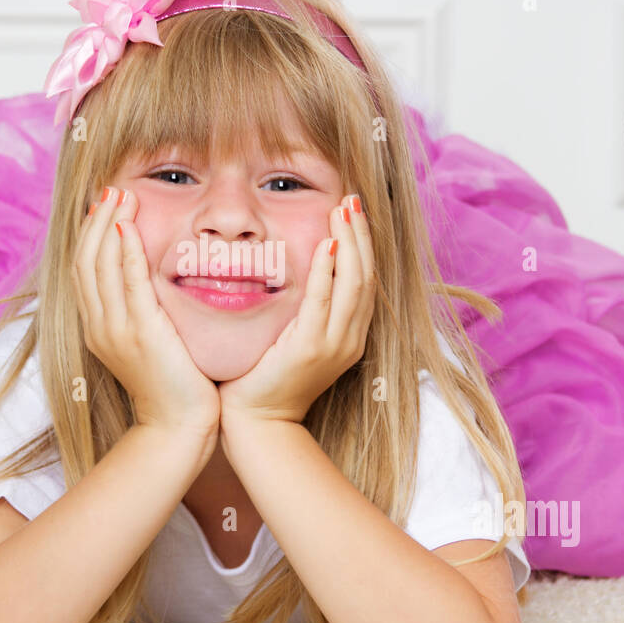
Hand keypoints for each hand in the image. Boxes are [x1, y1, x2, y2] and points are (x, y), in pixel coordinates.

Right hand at [73, 185, 220, 443]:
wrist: (178, 428)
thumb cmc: (176, 385)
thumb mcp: (151, 342)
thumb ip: (145, 311)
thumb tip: (152, 281)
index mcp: (98, 327)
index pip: (84, 269)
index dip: (91, 233)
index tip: (105, 205)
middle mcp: (99, 326)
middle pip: (84, 260)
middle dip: (97, 221)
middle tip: (112, 190)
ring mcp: (115, 330)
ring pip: (98, 266)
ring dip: (109, 226)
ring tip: (122, 196)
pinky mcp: (140, 333)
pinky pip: (127, 284)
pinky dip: (124, 253)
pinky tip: (129, 229)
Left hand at [218, 194, 373, 424]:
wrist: (257, 424)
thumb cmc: (264, 379)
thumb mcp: (292, 338)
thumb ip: (303, 308)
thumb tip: (296, 267)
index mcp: (349, 335)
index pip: (365, 280)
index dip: (363, 243)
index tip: (353, 210)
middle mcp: (349, 339)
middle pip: (366, 275)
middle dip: (361, 233)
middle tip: (351, 198)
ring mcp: (334, 345)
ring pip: (354, 283)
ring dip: (350, 242)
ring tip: (343, 209)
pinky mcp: (310, 349)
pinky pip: (324, 302)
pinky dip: (328, 271)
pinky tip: (327, 244)